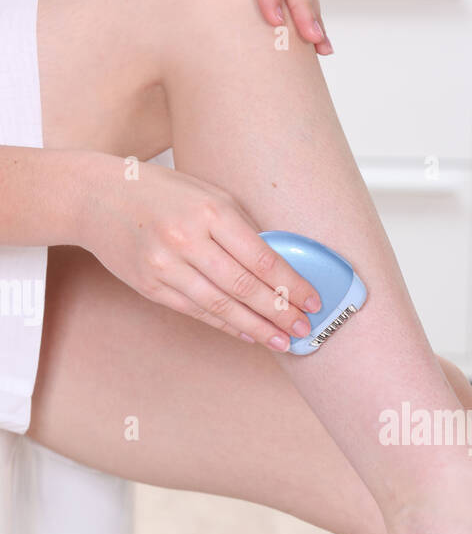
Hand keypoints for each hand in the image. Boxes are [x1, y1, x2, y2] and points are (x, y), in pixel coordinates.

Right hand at [77, 154, 321, 350]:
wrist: (96, 197)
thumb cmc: (160, 192)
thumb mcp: (207, 194)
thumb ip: (240, 227)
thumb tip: (279, 265)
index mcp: (210, 210)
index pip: (261, 256)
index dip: (290, 284)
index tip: (312, 300)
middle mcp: (187, 238)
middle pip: (244, 286)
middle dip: (279, 312)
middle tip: (303, 328)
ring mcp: (165, 265)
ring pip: (221, 305)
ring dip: (256, 327)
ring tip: (281, 341)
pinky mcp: (150, 285)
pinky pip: (196, 310)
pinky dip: (225, 324)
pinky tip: (247, 333)